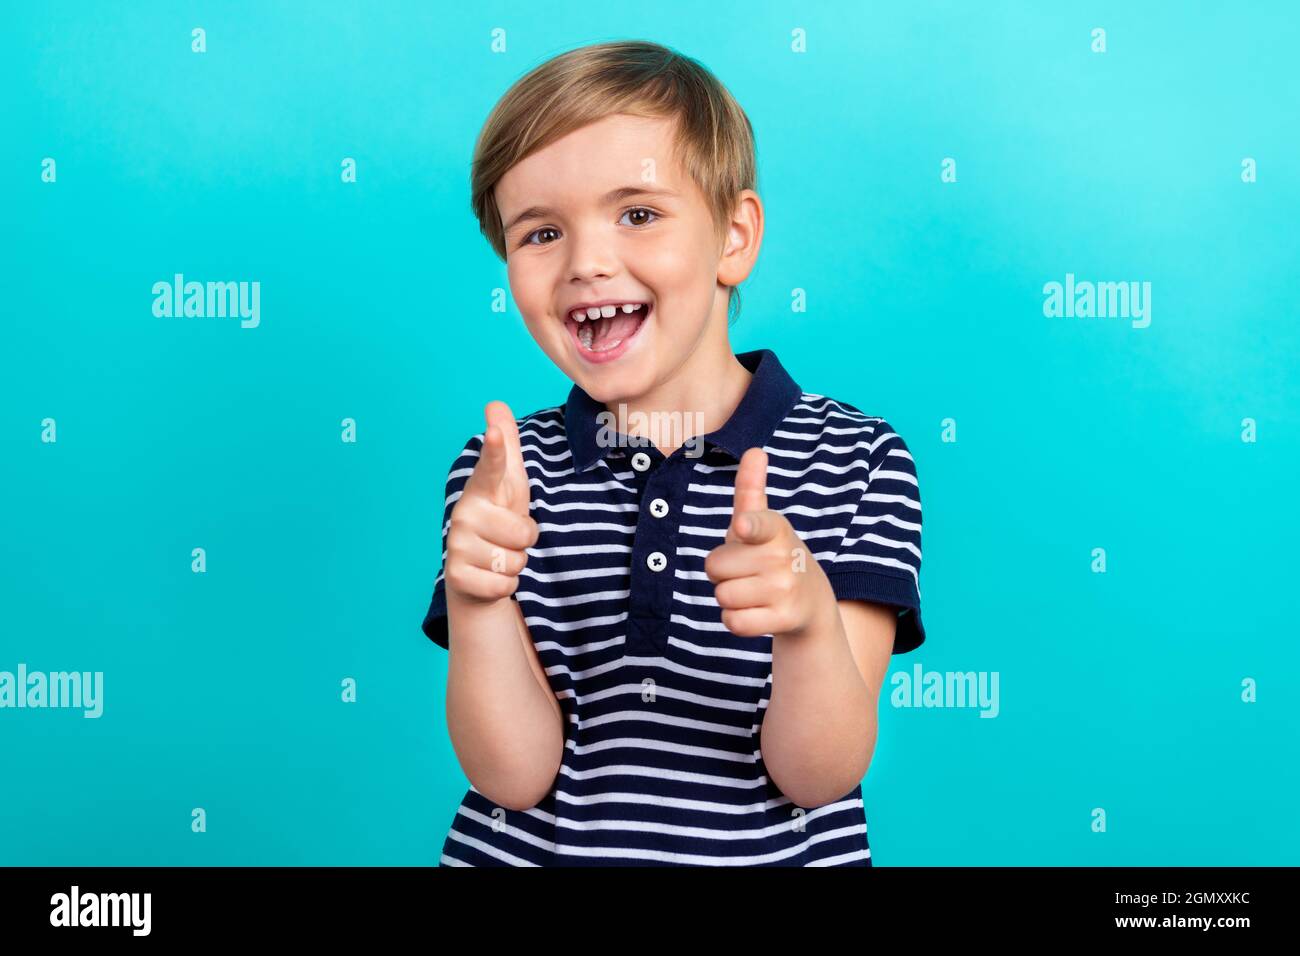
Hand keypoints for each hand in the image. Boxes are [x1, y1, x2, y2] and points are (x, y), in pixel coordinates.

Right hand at [443, 401, 538, 605]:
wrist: (475, 571)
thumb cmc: (498, 519)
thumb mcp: (509, 484)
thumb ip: (506, 447)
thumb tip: (495, 403)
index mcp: (482, 488)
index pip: (492, 466)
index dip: (496, 450)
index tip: (495, 432)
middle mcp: (465, 513)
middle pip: (524, 532)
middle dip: (526, 541)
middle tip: (508, 538)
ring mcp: (458, 544)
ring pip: (516, 560)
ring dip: (516, 564)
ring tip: (498, 556)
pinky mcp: (457, 576)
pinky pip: (505, 585)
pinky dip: (506, 586)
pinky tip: (490, 577)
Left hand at [704, 447, 833, 638]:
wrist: (811, 601)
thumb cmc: (772, 554)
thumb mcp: (764, 523)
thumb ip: (751, 489)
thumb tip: (755, 450)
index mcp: (775, 528)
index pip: (757, 524)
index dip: (747, 526)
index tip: (742, 527)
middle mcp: (783, 557)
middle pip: (714, 566)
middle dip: (721, 572)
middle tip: (746, 570)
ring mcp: (786, 589)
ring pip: (722, 596)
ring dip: (728, 596)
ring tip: (752, 590)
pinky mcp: (783, 619)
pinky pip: (733, 622)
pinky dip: (736, 620)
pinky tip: (755, 612)